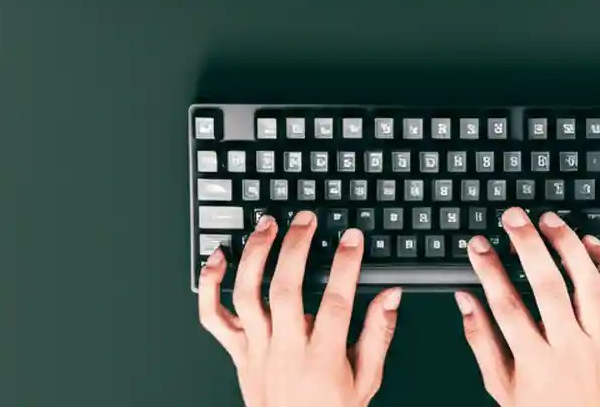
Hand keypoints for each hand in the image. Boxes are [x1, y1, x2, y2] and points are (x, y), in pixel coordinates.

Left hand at [198, 211, 402, 406]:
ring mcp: (256, 350)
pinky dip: (209, 286)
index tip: (352, 239)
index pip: (334, 303)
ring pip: (248, 296)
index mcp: (322, 359)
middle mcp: (285, 351)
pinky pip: (213, 318)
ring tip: (267, 227)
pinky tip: (218, 259)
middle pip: (285, 291)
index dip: (344, 266)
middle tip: (306, 220)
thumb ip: (378, 335)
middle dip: (295, 248)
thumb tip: (390, 297)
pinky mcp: (236, 353)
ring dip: (255, 255)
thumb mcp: (366, 379)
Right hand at [455, 207, 599, 406]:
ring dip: (568, 245)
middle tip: (513, 219)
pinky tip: (591, 244)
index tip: (477, 246)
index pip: (507, 307)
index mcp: (536, 363)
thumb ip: (482, 341)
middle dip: (528, 246)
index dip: (489, 271)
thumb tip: (465, 301)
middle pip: (549, 287)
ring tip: (548, 221)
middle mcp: (570, 347)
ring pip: (587, 282)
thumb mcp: (502, 387)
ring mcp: (599, 339)